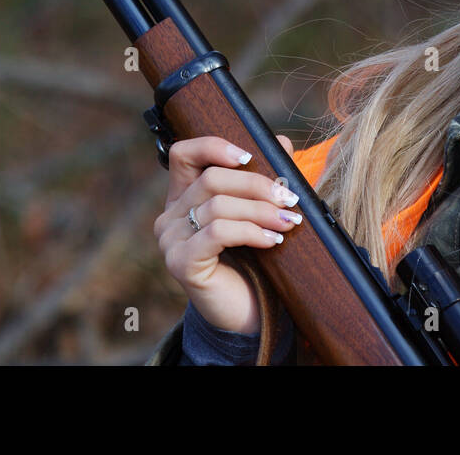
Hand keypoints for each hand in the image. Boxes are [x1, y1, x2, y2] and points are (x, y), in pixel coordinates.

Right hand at [154, 134, 299, 333]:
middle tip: (290, 199)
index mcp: (183, 198)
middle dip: (256, 185)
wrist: (247, 315)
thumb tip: (282, 143)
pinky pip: (217, 233)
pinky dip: (251, 232)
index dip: (214, 147)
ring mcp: (171, 241)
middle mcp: (170, 217)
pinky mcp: (181, 263)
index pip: (183, 155)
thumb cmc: (253, 263)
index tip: (250, 156)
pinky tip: (273, 241)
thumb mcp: (260, 216)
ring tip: (289, 222)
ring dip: (260, 211)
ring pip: (217, 206)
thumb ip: (267, 181)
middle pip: (210, 179)